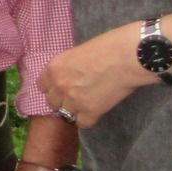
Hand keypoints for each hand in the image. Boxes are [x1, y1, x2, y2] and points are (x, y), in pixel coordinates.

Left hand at [39, 23, 155, 129]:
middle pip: (52, 103)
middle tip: (79, 96)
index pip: (43, 86)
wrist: (129, 56)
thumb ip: (70, 68)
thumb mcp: (78, 52)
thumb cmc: (109, 46)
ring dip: (77, 110)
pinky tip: (98, 111)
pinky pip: (83, 124)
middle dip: (64, 100)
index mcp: (54, 67)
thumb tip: (73, 76)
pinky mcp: (90, 111)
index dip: (54, 88)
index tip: (64, 88)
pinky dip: (90, 119)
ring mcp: (73, 100)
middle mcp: (59, 85)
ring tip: (90, 103)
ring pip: (66, 114)